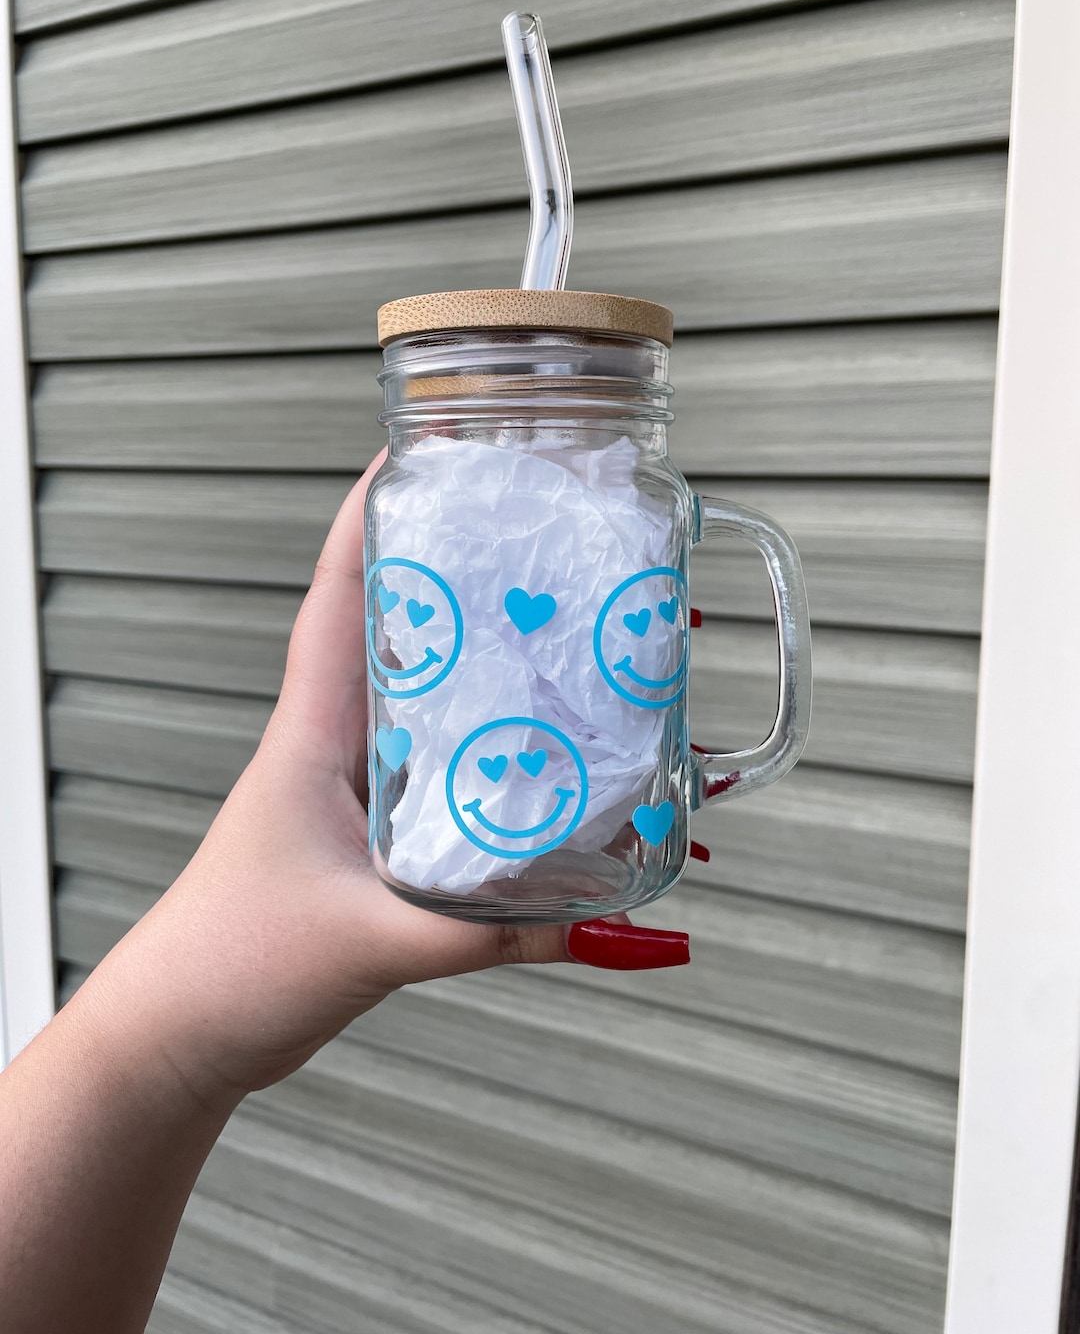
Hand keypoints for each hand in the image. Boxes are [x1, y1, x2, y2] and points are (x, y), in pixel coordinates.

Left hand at [78, 453, 689, 1109]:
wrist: (181, 1036)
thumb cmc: (230, 965)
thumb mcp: (367, 942)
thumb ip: (482, 932)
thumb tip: (595, 921)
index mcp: (313, 732)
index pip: (339, 598)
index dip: (370, 517)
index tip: (415, 451)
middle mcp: (334, 742)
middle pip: (399, 631)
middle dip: (458, 576)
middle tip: (534, 536)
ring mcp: (354, 787)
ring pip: (427, 697)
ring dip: (481, 660)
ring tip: (560, 629)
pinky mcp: (373, 834)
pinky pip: (441, 766)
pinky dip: (488, 747)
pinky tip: (543, 758)